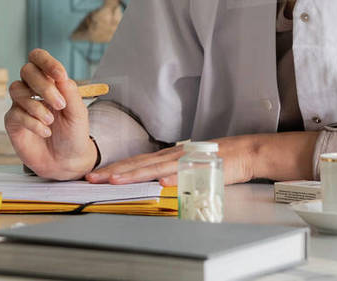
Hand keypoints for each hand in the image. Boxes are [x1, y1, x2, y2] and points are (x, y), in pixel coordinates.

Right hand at [4, 48, 98, 179]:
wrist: (67, 161)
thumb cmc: (73, 133)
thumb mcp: (78, 112)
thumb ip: (70, 92)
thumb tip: (59, 75)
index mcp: (49, 81)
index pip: (39, 59)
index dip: (47, 62)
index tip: (60, 75)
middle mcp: (32, 89)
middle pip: (26, 70)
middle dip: (43, 85)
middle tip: (60, 104)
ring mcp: (21, 105)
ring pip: (17, 89)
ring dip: (36, 105)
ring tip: (51, 121)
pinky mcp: (13, 122)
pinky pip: (15, 113)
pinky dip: (32, 122)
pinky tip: (45, 131)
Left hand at [85, 135, 255, 185]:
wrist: (243, 152)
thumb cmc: (214, 159)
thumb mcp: (186, 166)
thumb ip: (169, 173)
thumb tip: (153, 182)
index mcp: (166, 157)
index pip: (135, 163)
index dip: (115, 169)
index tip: (96, 175)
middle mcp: (171, 156)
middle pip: (138, 164)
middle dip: (114, 172)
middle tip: (93, 178)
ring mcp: (185, 161)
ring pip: (155, 169)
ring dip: (134, 174)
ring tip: (116, 180)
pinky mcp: (202, 166)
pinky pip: (185, 173)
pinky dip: (172, 178)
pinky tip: (161, 183)